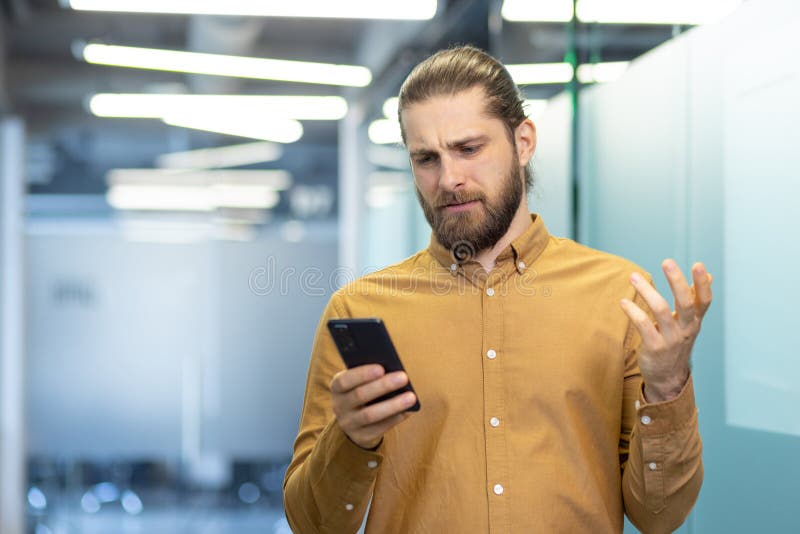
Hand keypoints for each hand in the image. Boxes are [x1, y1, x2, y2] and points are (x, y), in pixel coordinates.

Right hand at [330, 364, 416, 449]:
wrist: (354, 423)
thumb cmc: (363, 393)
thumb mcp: (360, 383)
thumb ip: (371, 376)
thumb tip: (394, 371)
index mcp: (337, 388)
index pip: (344, 380)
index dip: (361, 374)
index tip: (381, 368)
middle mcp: (339, 406)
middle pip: (360, 395)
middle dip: (383, 385)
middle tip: (403, 377)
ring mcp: (348, 424)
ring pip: (370, 414)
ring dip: (392, 405)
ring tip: (411, 397)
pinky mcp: (361, 437)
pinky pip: (379, 428)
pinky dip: (394, 419)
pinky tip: (408, 411)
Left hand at [620, 259, 713, 402]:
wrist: (667, 378)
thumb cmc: (676, 342)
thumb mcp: (689, 323)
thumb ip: (695, 300)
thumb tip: (710, 275)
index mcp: (694, 321)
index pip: (704, 300)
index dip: (702, 284)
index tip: (698, 264)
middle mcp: (686, 329)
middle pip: (684, 302)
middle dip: (676, 281)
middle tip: (666, 261)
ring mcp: (670, 339)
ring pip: (660, 310)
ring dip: (646, 291)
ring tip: (633, 277)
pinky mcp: (654, 347)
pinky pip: (643, 325)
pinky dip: (633, 311)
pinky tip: (623, 302)